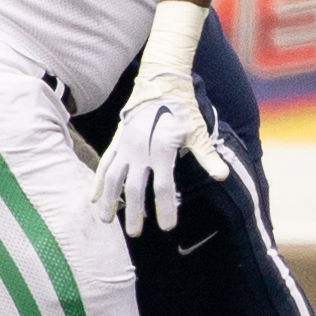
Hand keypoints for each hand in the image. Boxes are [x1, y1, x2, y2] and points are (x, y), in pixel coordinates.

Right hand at [91, 68, 230, 236]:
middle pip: (135, 188)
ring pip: (113, 178)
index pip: (164, 187)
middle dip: (135, 213)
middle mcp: (140, 151)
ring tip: (107, 220)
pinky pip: (104, 164)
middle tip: (135, 233)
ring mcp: (125, 146)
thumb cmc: (182, 108)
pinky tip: (93, 197)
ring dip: (110, 200)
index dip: (165, 208)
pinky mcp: (117, 140)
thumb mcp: (198, 131)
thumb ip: (207, 156)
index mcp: (162, 151)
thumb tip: (223, 176)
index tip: (167, 227)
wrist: (161, 82)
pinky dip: (97, 181)